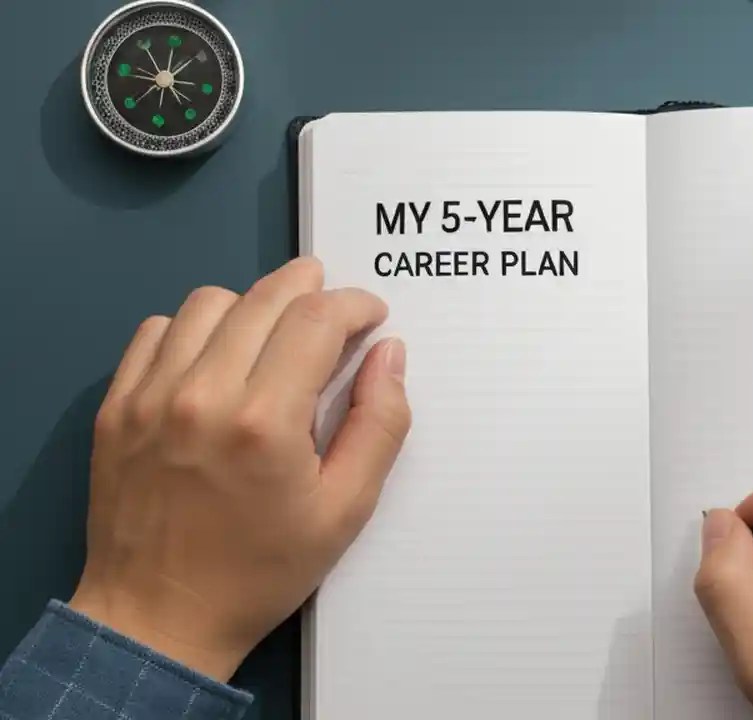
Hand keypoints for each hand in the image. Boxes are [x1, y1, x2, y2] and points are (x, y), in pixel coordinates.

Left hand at [70, 258, 411, 680]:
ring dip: (253, 304)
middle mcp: (202, 393)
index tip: (372, 314)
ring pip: (207, 302)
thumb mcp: (346, 509)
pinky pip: (156, 330)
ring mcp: (149, 396)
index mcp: (265, 421)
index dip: (354, 304)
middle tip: (333, 307)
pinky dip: (194, 328)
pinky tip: (217, 355)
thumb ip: (378, 424)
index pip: (317, 320)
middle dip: (310, 289)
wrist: (159, 617)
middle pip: (264, 298)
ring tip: (275, 332)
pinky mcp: (115, 406)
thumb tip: (389, 352)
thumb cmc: (263, 569)